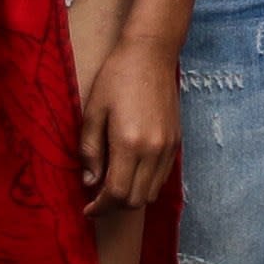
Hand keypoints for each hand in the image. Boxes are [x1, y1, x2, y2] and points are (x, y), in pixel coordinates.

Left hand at [82, 36, 183, 210]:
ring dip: (131, 197)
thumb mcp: (93, 113)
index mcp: (129, 143)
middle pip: (136, 199)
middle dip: (114, 206)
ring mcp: (168, 147)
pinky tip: (131, 171)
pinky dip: (145, 183)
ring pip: (152, 192)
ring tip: (113, 186)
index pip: (117, 194)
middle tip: (97, 200)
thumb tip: (91, 182)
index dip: (100, 208)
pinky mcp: (176, 141)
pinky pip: (162, 176)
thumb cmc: (116, 79)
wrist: (151, 55)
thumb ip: (90, 151)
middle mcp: (154, 150)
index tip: (87, 209)